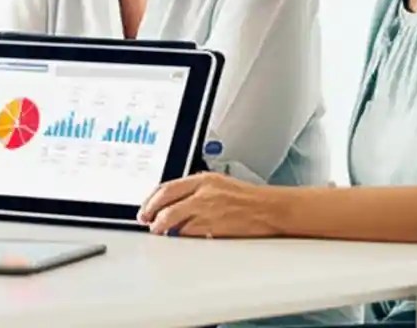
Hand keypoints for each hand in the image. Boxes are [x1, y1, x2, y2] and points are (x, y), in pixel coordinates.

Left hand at [138, 173, 280, 238]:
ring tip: (159, 231)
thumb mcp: (219, 184)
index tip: (145, 207)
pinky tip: (178, 237)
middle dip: (151, 213)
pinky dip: (179, 236)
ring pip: (173, 220)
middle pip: (165, 202)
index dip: (151, 199)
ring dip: (162, 227)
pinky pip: (188, 233)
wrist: (270, 209)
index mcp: (203, 179)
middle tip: (146, 220)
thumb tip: (174, 202)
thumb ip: (196, 191)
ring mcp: (207, 210)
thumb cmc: (248, 199)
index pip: (167, 187)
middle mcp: (202, 193)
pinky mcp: (213, 227)